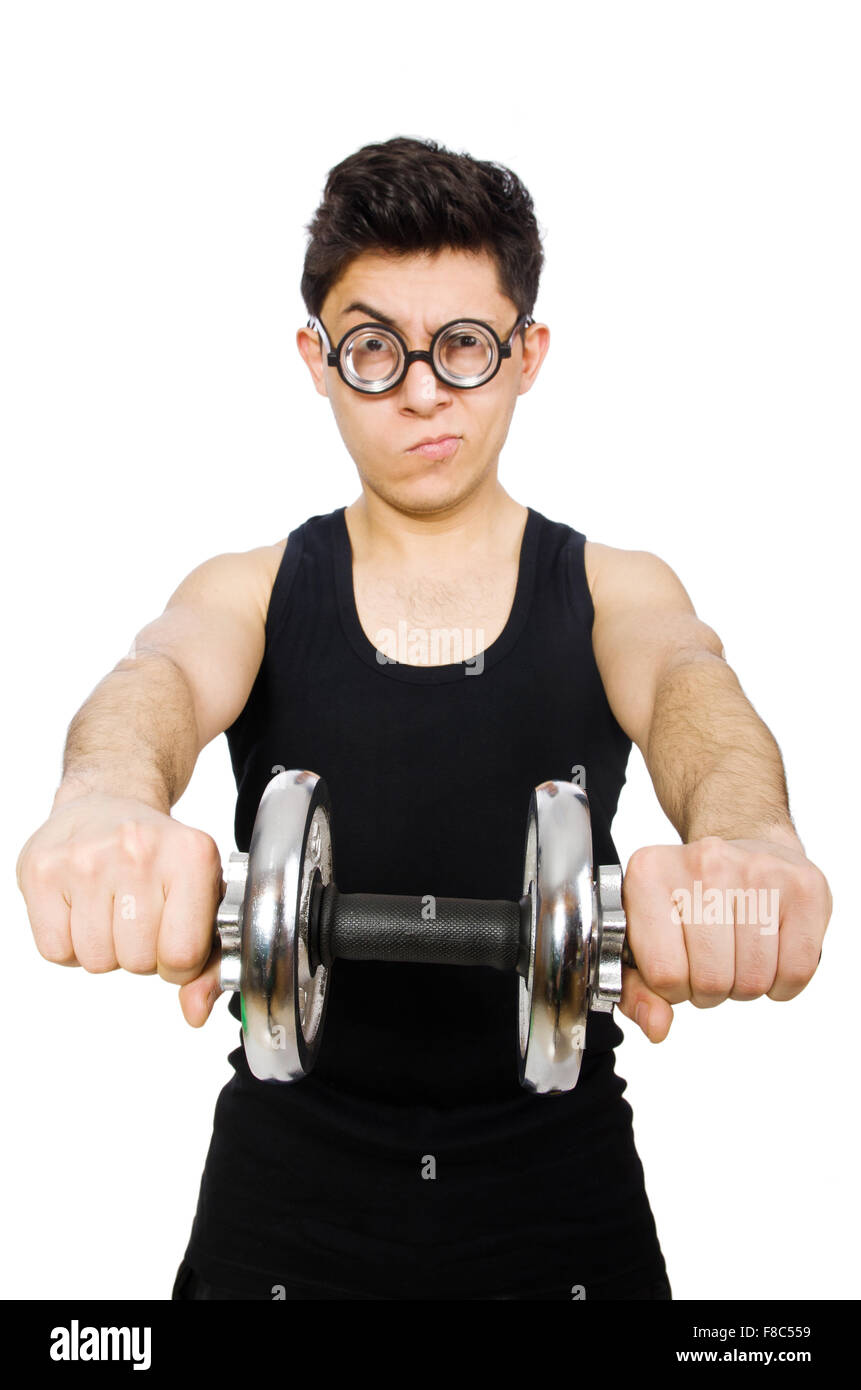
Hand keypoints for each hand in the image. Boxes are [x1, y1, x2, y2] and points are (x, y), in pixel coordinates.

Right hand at [16, 793, 225, 1027]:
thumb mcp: (201, 894)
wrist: (106, 801)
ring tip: (110, 908)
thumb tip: (195, 1012)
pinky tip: (81, 907)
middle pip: (138, 962)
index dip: (178, 963)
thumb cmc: (158, 856)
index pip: (184, 954)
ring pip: (97, 962)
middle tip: (139, 915)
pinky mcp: (42, 871)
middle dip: (141, 953)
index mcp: (192, 854)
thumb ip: (208, 961)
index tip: (173, 939)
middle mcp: (139, 851)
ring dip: (105, 949)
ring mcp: (86, 859)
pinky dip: (69, 944)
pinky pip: (56, 952)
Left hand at [617, 834, 832, 1041]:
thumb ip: (635, 991)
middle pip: (711, 980)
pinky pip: (796, 971)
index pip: (663, 974)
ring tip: (737, 954)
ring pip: (753, 980)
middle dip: (710, 989)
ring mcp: (757, 870)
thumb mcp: (644, 938)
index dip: (673, 989)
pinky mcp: (803, 887)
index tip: (678, 969)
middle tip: (711, 962)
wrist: (743, 843)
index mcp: (649, 873)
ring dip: (745, 985)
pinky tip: (768, 954)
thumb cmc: (689, 900)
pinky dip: (782, 982)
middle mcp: (703, 863)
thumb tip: (657, 1027)